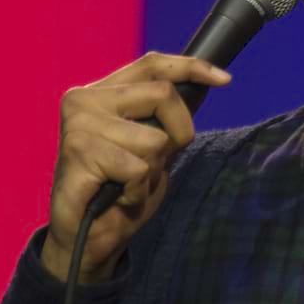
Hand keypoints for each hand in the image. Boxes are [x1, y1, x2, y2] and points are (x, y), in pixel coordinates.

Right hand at [41, 52, 230, 284]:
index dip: (192, 67)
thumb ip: (164, 121)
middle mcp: (85, 100)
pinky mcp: (79, 151)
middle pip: (163, 94)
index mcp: (101, 93)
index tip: (224, 80)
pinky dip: (137, 190)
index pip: (152, 65)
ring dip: (151, 172)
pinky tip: (117, 197)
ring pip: (155, 139)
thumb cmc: (120, 192)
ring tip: (126, 185)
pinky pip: (138, 168)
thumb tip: (200, 88)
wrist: (86, 239)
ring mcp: (79, 123)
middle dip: (178, 134)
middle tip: (154, 165)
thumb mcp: (152, 149)